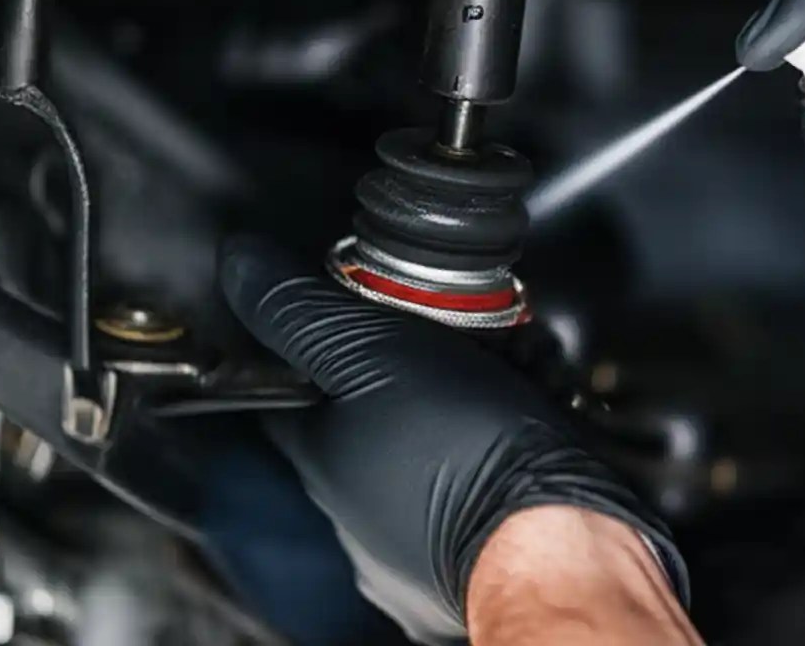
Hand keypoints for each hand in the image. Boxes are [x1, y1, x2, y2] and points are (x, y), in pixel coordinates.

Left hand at [218, 236, 691, 644]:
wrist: (564, 536)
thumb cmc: (469, 454)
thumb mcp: (370, 350)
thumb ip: (299, 309)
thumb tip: (240, 265)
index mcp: (320, 458)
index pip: (287, 382)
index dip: (317, 329)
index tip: (351, 299)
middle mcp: (358, 506)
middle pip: (373, 402)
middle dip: (414, 354)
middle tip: (456, 326)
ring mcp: (419, 530)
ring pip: (434, 431)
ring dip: (470, 385)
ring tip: (512, 357)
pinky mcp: (479, 539)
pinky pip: (482, 466)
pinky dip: (505, 429)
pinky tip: (535, 400)